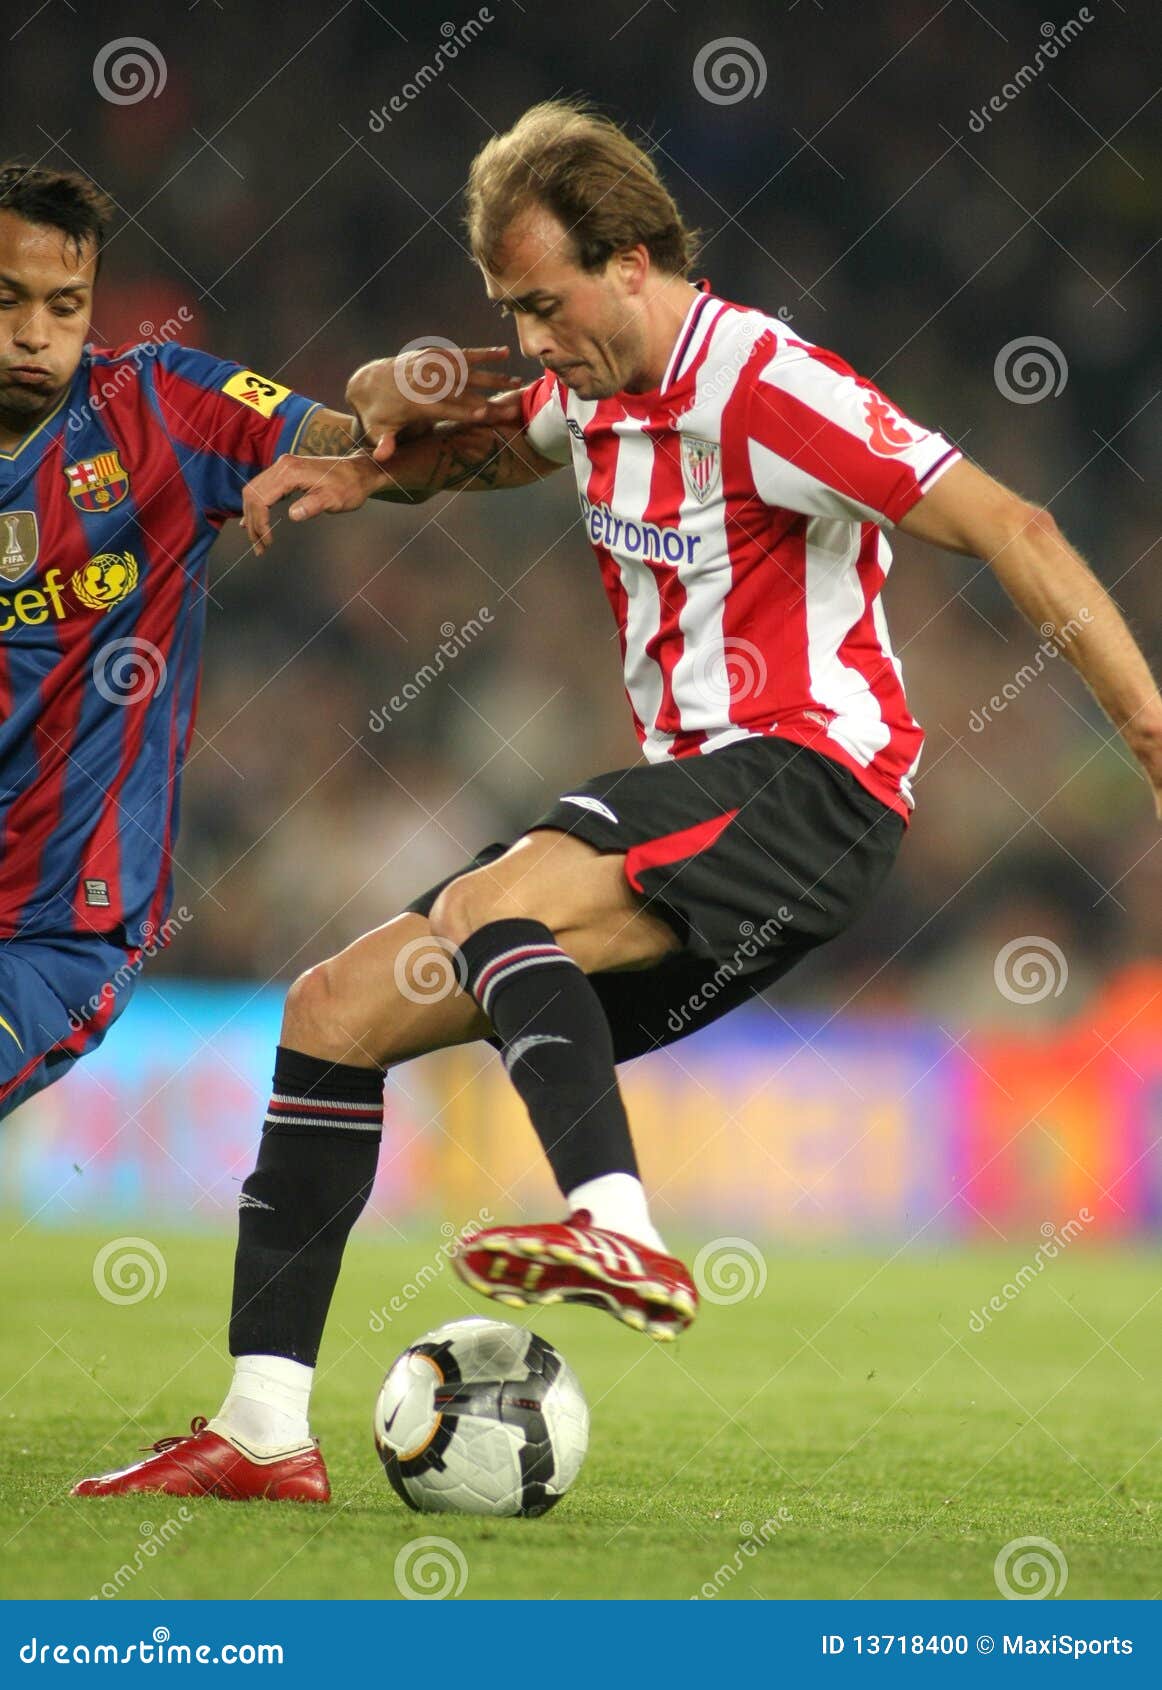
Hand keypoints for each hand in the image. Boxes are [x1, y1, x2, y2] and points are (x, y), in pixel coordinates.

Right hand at [241, 452, 383, 555]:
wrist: (359, 472)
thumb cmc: (349, 486)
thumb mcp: (334, 499)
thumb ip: (313, 506)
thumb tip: (293, 515)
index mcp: (291, 472)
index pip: (261, 498)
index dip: (260, 523)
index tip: (268, 542)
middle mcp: (283, 466)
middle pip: (253, 495)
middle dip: (253, 523)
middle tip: (260, 547)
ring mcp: (283, 467)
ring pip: (254, 491)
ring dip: (253, 517)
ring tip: (258, 540)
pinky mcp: (286, 472)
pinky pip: (263, 488)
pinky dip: (257, 506)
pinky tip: (253, 521)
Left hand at [348, 345, 519, 462]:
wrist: (368, 381)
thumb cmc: (378, 414)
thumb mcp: (377, 430)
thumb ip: (383, 443)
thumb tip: (382, 457)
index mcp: (416, 401)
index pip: (445, 407)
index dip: (465, 411)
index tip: (486, 414)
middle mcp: (426, 380)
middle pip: (463, 391)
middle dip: (489, 398)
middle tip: (512, 407)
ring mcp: (432, 364)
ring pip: (467, 370)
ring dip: (493, 376)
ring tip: (516, 381)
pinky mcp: (436, 354)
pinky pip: (462, 354)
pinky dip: (483, 354)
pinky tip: (504, 353)